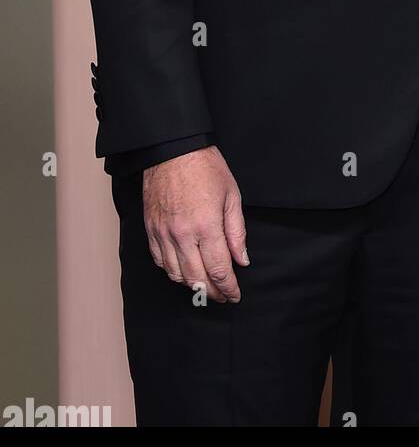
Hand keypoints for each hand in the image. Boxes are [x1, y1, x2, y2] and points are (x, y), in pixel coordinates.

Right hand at [142, 146, 247, 302]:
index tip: (235, 295)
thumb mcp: (232, 195)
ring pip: (176, 274)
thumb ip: (237, 232)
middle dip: (212, 292)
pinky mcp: (150, 230)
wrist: (172, 150)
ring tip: (205, 286)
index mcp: (206, 226)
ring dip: (192, 286)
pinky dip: (172, 271)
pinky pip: (159, 261)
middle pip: (197, 279)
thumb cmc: (205, 168)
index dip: (229, 288)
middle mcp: (182, 235)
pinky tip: (183, 271)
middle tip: (222, 296)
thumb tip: (241, 259)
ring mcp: (163, 234)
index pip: (219, 269)